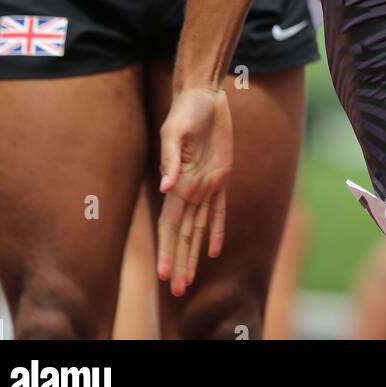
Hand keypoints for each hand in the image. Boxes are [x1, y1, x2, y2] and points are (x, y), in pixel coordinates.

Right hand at [157, 85, 232, 295]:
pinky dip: (216, 231)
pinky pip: (219, 210)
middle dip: (179, 262)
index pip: (171, 226)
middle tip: (177, 291)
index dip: (168, 251)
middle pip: (183, 234)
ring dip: (193, 255)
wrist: (204, 95)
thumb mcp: (175, 130)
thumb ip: (170, 159)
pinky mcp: (221, 175)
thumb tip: (166, 187)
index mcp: (177, 182)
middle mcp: (189, 188)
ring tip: (189, 281)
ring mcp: (205, 184)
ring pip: (199, 229)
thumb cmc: (185, 110)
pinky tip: (214, 252)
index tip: (164, 276)